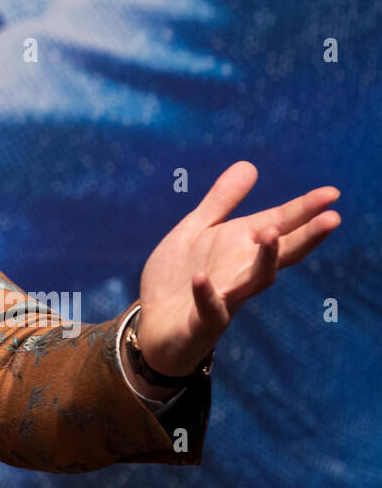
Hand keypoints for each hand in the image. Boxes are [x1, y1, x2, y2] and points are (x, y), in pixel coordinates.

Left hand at [135, 161, 340, 376]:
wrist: (154, 322)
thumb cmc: (179, 274)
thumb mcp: (197, 230)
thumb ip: (221, 202)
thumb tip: (249, 165)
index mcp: (241, 247)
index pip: (279, 224)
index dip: (304, 209)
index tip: (332, 192)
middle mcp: (241, 271)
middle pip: (282, 254)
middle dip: (306, 237)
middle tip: (332, 218)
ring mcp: (226, 297)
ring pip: (255, 282)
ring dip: (266, 260)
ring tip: (272, 233)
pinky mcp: (202, 320)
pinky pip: (210, 309)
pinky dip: (207, 294)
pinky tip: (201, 277)